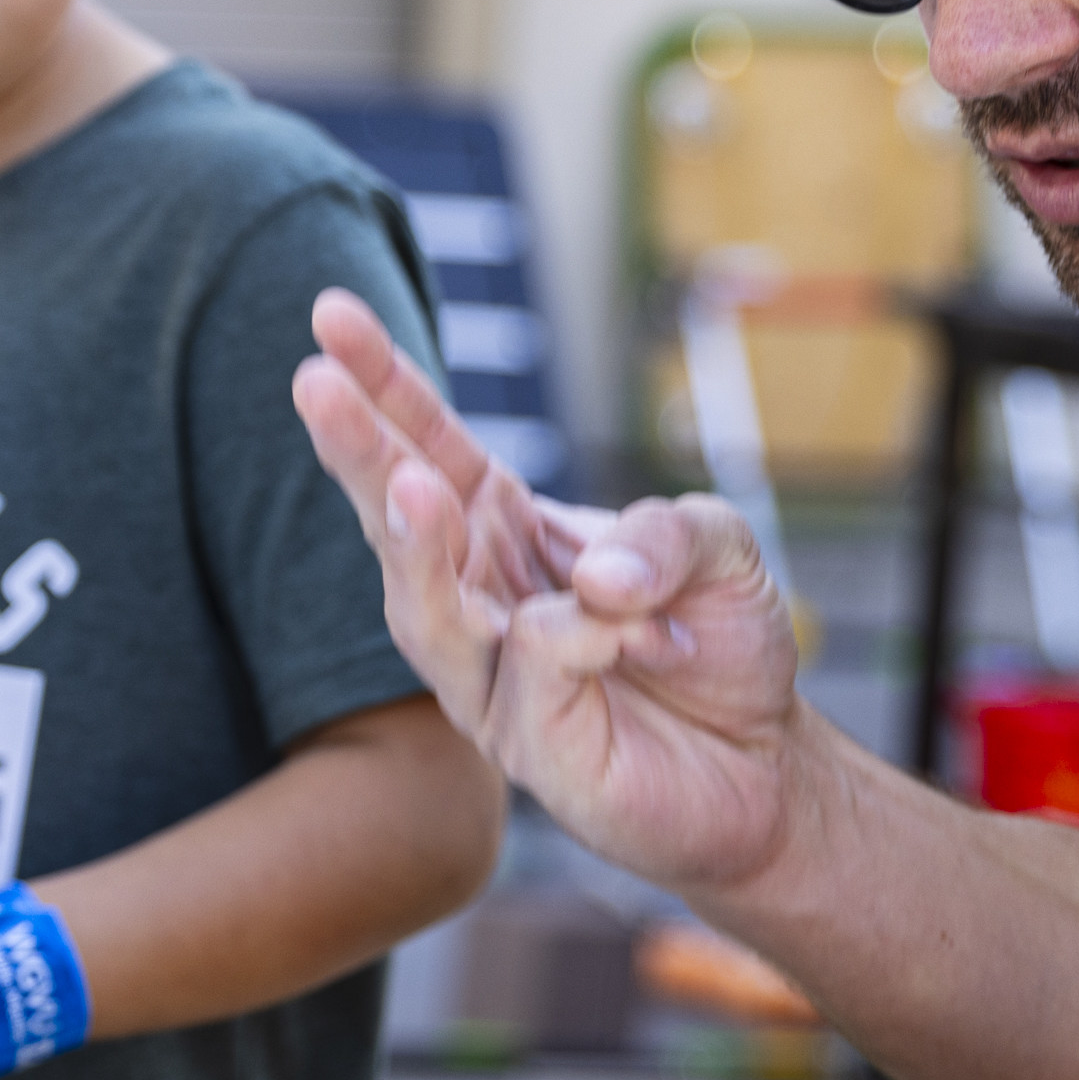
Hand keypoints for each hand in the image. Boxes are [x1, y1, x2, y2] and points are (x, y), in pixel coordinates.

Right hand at [293, 287, 805, 889]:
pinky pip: (534, 665)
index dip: (382, 382)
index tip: (331, 312)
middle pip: (397, 515)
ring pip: (427, 608)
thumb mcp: (715, 546)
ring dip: (416, 546)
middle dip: (356, 450)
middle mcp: (476, 598)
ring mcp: (487, 678)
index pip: (429, 444)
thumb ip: (662, 531)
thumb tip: (595, 577)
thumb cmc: (717, 647)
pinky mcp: (524, 744)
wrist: (765, 767)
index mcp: (504, 530)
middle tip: (313, 383)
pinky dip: (584, 634)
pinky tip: (632, 631)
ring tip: (412, 491)